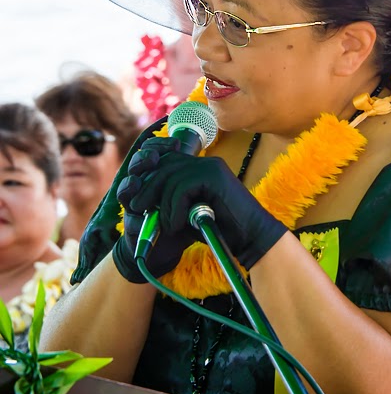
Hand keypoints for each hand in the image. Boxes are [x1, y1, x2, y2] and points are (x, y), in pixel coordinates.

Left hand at [115, 136, 287, 281]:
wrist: (250, 239)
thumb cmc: (219, 229)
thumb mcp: (187, 212)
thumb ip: (169, 200)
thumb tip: (137, 197)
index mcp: (200, 166)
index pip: (164, 154)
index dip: (146, 166)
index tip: (135, 191)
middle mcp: (205, 161)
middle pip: (163, 164)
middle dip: (146, 187)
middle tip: (137, 207)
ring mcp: (210, 166)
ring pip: (170, 177)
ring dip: (162, 204)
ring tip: (165, 225)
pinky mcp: (214, 176)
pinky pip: (181, 188)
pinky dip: (175, 209)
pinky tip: (178, 225)